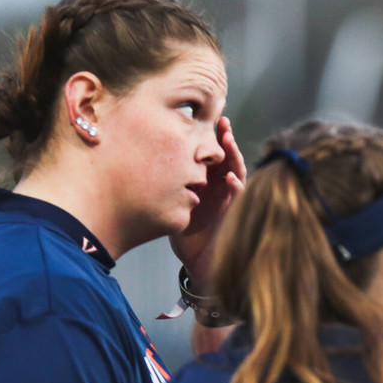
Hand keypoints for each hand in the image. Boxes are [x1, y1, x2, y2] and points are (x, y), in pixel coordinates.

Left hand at [171, 116, 245, 286]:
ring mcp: (230, 199)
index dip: (209, 136)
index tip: (201, 119)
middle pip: (227, 157)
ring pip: (237, 171)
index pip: (211, 153)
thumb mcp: (173, 205)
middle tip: (222, 121)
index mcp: (207, 181)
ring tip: (228, 140)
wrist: (199, 264)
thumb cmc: (186, 236)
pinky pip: (240, 197)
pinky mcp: (236, 214)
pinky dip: (236, 187)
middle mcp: (221, 187)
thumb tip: (141, 165)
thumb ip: (168, 186)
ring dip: (234, 156)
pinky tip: (230, 178)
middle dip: (225, 139)